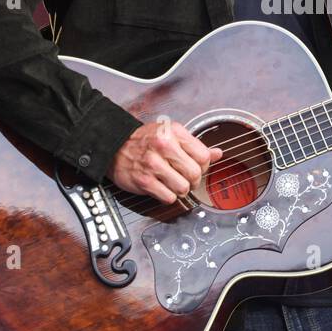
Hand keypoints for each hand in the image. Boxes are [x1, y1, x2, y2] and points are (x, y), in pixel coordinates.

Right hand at [107, 118, 222, 203]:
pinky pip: (169, 197)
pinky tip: (162, 187)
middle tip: (185, 178)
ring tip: (173, 183)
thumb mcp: (171, 135)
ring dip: (181, 189)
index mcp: (174, 132)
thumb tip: (217, 154)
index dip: (204, 166)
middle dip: (193, 180)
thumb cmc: (144, 141)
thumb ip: (194, 145)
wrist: (114, 146)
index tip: (196, 167)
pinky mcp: (144, 181)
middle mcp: (164, 146)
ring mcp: (153, 164)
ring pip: (183, 188)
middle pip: (195, 174)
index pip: (203, 156)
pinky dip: (168, 196)